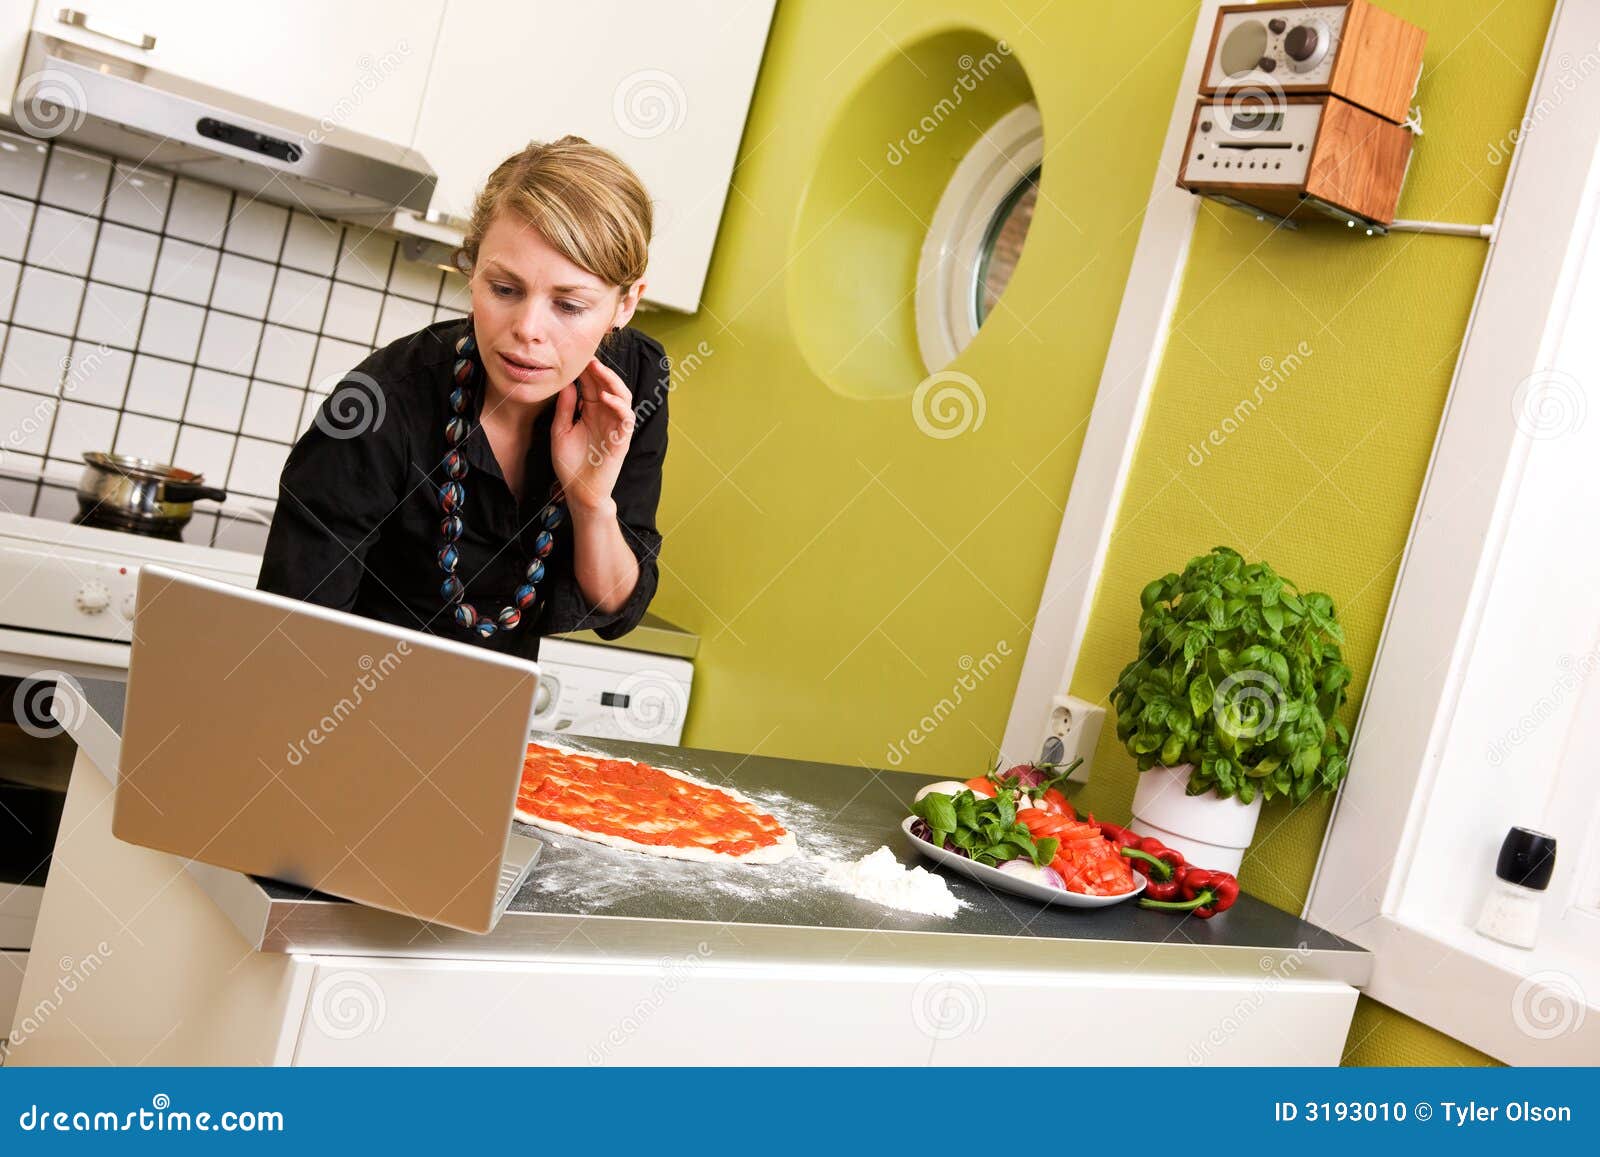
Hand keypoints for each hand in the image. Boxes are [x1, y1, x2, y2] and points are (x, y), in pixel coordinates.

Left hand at [551, 355, 634, 513]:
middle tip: (587, 357)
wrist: (579, 491)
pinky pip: (626, 417)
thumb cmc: (569, 464)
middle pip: (608, 385)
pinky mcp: (622, 439)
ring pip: (623, 395)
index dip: (585, 371)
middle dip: (599, 370)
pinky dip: (618, 404)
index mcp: (591, 411)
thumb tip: (567, 384)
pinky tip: (605, 397)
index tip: (574, 356)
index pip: (592, 385)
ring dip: (612, 381)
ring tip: (598, 370)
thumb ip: (565, 408)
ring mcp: (615, 426)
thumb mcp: (560, 431)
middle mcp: (605, 415)